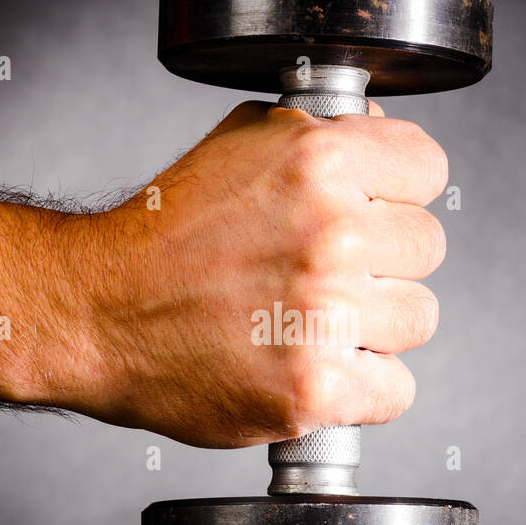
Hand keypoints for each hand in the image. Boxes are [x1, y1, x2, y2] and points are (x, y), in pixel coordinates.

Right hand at [53, 101, 447, 445]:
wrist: (99, 311)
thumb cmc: (165, 233)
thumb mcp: (239, 144)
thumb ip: (318, 134)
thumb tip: (379, 134)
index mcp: (318, 162)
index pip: (426, 167)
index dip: (398, 190)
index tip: (372, 208)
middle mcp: (329, 235)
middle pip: (426, 247)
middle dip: (383, 259)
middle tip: (327, 272)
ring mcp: (324, 318)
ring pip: (417, 318)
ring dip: (376, 324)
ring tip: (316, 321)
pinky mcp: (314, 390)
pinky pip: (396, 390)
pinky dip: (364, 388)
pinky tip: (319, 368)